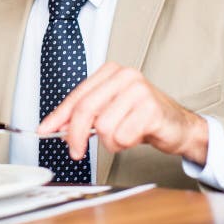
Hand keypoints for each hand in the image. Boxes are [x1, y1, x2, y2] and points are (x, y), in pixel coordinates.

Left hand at [37, 62, 208, 164]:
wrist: (178, 126)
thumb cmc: (142, 117)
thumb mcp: (109, 110)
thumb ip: (84, 115)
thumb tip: (56, 126)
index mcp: (110, 72)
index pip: (77, 96)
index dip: (59, 116)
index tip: (46, 130)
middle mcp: (124, 76)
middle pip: (86, 109)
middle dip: (76, 135)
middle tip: (75, 151)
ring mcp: (139, 90)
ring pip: (104, 126)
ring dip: (110, 141)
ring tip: (123, 135)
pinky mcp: (151, 109)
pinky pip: (122, 136)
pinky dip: (125, 144)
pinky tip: (136, 136)